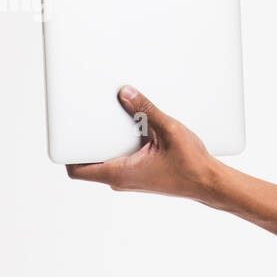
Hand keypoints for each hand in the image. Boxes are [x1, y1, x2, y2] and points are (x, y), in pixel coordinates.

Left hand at [65, 85, 219, 203]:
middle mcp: (121, 179)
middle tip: (90, 115)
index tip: (66, 130)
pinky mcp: (140, 176)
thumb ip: (145, 110)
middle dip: (88, 138)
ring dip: (106, 141)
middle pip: (89, 162)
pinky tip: (135, 129)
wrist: (210, 183)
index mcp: (120, 172)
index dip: (66, 151)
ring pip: (105, 160)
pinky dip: (120, 145)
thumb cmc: (191, 165)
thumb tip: (125, 93)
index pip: (77, 170)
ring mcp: (130, 179)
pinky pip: (120, 160)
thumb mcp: (168, 130)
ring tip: (116, 119)